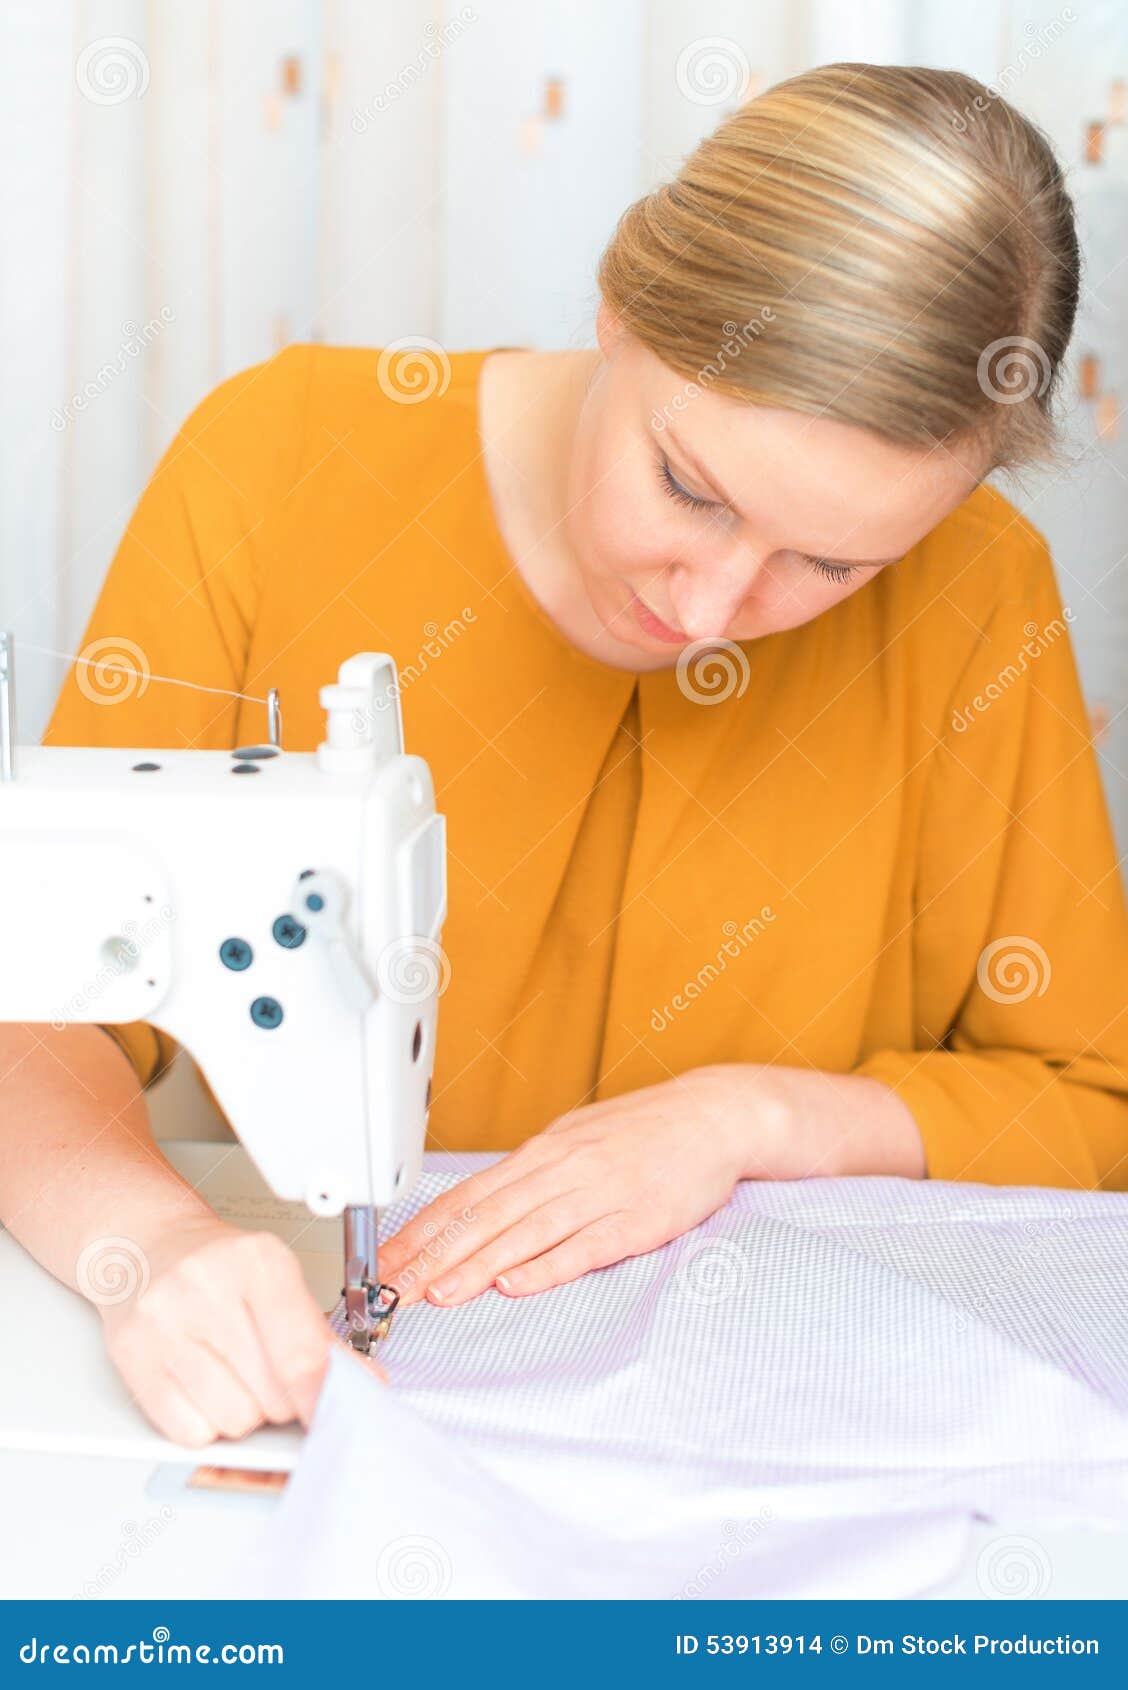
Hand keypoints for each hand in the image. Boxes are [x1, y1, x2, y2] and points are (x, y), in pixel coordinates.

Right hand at [95, 1215, 384, 1446]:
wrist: (146, 1246)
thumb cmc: (217, 1266)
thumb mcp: (276, 1278)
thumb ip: (316, 1333)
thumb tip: (359, 1383)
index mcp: (257, 1261)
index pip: (301, 1353)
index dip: (323, 1395)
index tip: (335, 1413)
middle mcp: (206, 1287)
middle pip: (272, 1395)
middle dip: (284, 1399)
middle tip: (272, 1374)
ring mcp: (163, 1323)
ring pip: (233, 1418)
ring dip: (244, 1412)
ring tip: (234, 1375)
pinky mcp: (131, 1356)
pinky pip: (189, 1431)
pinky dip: (204, 1423)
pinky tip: (202, 1387)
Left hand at [378, 1066, 770, 1307]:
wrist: (712, 1117)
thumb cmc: (644, 1132)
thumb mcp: (576, 1141)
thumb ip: (531, 1176)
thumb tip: (481, 1207)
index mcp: (543, 1153)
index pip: (467, 1197)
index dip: (422, 1232)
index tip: (385, 1263)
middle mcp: (562, 1170)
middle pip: (484, 1217)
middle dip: (433, 1257)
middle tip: (392, 1289)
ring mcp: (598, 1195)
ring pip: (524, 1233)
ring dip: (475, 1266)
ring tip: (436, 1294)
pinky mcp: (636, 1221)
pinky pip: (582, 1247)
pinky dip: (545, 1267)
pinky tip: (514, 1285)